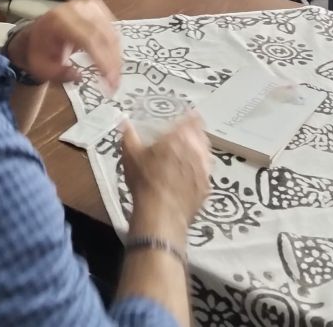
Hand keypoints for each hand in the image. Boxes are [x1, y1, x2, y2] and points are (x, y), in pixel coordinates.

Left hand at [5, 0, 121, 93]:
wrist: (38, 33)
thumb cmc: (40, 51)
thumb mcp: (42, 67)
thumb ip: (59, 74)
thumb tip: (79, 76)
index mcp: (59, 20)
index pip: (88, 38)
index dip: (102, 59)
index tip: (110, 80)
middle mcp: (76, 9)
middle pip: (102, 34)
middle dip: (112, 60)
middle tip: (115, 82)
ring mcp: (87, 6)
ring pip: (110, 31)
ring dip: (116, 55)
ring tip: (115, 75)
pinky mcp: (96, 7)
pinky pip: (111, 28)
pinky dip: (114, 46)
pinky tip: (113, 60)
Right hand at [122, 114, 212, 228]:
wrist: (162, 214)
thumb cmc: (145, 181)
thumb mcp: (130, 155)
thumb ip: (129, 136)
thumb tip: (125, 124)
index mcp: (181, 136)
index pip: (193, 120)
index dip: (191, 118)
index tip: (189, 118)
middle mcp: (197, 150)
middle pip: (202, 136)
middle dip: (195, 135)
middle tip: (186, 137)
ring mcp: (205, 169)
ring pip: (206, 154)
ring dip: (199, 152)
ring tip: (189, 156)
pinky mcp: (207, 187)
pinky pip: (206, 173)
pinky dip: (200, 171)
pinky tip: (191, 176)